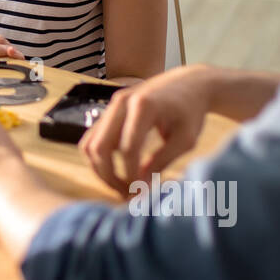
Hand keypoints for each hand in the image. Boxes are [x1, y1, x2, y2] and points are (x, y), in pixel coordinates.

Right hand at [77, 64, 214, 192]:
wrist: (188, 84)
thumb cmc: (190, 112)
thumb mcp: (184, 139)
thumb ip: (161, 161)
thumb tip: (140, 186)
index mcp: (143, 106)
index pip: (128, 149)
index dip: (132, 176)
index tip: (142, 192)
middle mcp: (121, 102)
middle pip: (100, 147)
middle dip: (110, 177)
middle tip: (127, 194)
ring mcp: (112, 105)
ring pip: (90, 144)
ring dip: (100, 170)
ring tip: (120, 185)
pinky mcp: (109, 111)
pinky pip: (92, 139)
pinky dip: (99, 159)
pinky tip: (117, 170)